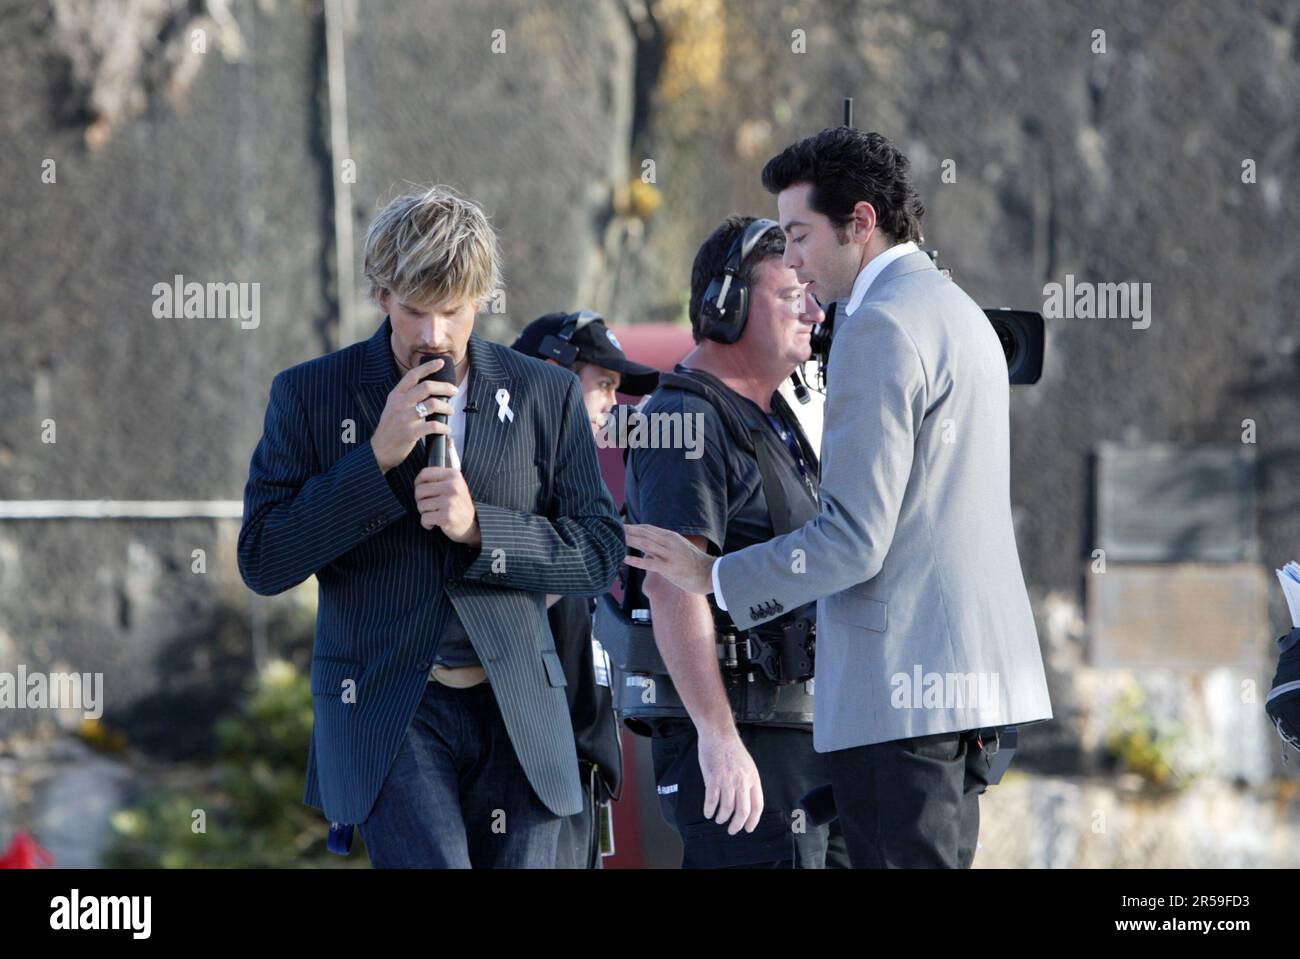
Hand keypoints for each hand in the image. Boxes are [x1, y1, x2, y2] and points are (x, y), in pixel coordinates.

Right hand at [371, 357, 455, 473]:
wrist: (378, 451)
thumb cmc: (390, 429)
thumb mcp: (393, 408)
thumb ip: (407, 397)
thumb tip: (429, 389)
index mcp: (396, 395)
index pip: (413, 375)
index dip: (428, 367)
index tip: (441, 362)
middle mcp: (400, 403)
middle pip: (427, 387)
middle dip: (444, 387)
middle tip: (454, 390)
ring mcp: (405, 418)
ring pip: (433, 404)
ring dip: (446, 407)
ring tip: (451, 411)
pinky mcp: (410, 432)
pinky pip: (433, 426)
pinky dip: (444, 428)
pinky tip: (447, 430)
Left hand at [414, 465, 480, 543]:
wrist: (471, 524)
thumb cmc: (457, 503)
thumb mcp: (453, 485)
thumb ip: (438, 479)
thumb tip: (418, 482)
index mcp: (453, 475)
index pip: (425, 473)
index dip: (418, 483)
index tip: (422, 490)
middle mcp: (453, 486)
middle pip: (419, 490)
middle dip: (420, 500)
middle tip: (429, 505)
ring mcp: (450, 502)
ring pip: (420, 505)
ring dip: (424, 512)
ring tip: (435, 513)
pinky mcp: (447, 516)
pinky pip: (424, 518)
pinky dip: (426, 523)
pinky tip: (435, 523)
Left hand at [624, 525, 713, 595]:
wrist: (711, 574)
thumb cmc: (694, 563)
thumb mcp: (679, 549)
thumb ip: (662, 548)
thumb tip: (645, 551)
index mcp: (671, 537)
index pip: (648, 528)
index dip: (633, 526)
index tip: (620, 524)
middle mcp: (670, 543)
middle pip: (644, 534)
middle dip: (628, 531)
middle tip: (612, 527)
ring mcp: (669, 555)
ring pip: (645, 545)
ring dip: (630, 541)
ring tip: (616, 538)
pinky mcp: (670, 568)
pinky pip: (650, 563)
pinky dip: (637, 561)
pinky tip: (626, 559)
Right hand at [697, 727, 763, 833]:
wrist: (719, 734)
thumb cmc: (732, 749)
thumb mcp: (748, 766)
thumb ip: (748, 782)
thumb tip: (745, 801)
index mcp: (753, 779)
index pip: (757, 806)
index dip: (753, 821)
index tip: (748, 828)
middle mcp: (742, 781)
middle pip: (743, 811)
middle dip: (737, 825)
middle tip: (732, 830)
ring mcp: (727, 780)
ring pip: (727, 808)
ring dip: (722, 818)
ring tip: (718, 819)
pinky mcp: (713, 778)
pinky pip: (712, 800)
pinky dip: (709, 810)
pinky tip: (708, 813)